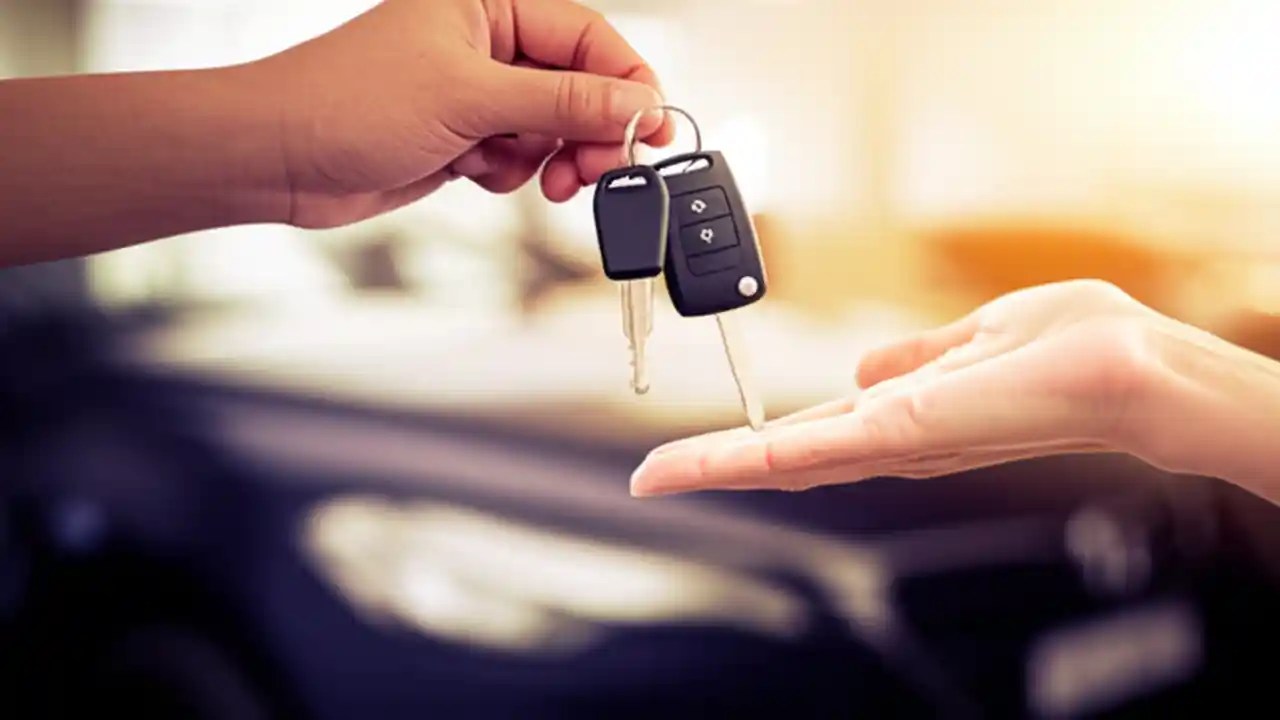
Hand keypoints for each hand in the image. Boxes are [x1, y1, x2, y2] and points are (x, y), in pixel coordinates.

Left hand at [252, 0, 672, 227]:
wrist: (280, 159)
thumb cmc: (348, 101)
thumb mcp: (470, 99)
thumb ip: (562, 103)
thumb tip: (636, 104)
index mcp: (488, 0)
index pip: (586, 34)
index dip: (626, 82)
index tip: (652, 128)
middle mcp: (487, 40)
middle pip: (577, 84)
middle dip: (590, 130)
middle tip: (599, 168)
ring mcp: (475, 90)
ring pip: (552, 126)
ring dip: (552, 157)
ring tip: (545, 180)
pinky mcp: (463, 134)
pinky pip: (520, 155)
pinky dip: (511, 172)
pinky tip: (475, 172)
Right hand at [631, 280, 1173, 496]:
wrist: (1131, 373)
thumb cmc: (1078, 349)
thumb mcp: (981, 337)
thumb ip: (920, 356)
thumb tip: (868, 366)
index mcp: (906, 412)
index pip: (814, 431)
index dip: (758, 442)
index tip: (709, 448)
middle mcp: (891, 439)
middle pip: (786, 455)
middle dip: (718, 465)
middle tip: (653, 477)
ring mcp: (889, 444)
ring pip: (784, 460)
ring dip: (715, 467)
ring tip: (654, 476)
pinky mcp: (894, 437)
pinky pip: (805, 451)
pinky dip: (745, 461)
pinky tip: (697, 466)